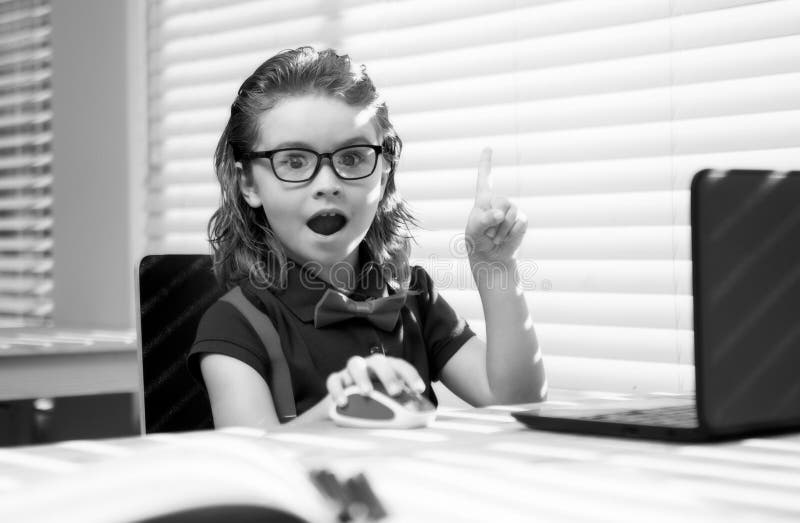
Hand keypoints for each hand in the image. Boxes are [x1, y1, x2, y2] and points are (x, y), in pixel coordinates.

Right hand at [326, 354, 425, 406]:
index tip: (419, 390)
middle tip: (395, 392)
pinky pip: (333, 380)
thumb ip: (403, 405)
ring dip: (362, 377)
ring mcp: (351, 371)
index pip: (400, 366)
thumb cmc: (377, 401)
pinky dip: (337, 390)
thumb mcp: (390, 401)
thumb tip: (423, 417)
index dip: (411, 375)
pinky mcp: (336, 380)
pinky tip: (343, 402)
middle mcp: (369, 365)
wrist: (349, 405)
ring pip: (354, 364)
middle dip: (388, 375)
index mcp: (386, 367)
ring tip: (367, 392)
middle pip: (378, 362)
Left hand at [464, 148, 526, 263]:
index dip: (486, 162)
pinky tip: (505, 238)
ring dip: (500, 231)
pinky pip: (518, 223)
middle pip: (501, 202)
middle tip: (488, 232)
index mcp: (483, 199)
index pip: (485, 178)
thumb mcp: (474, 230)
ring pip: (509, 215)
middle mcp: (499, 201)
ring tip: (495, 236)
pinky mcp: (521, 219)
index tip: (488, 147)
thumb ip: (484, 220)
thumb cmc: (478, 240)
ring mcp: (512, 209)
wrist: (491, 256)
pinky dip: (510, 234)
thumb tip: (500, 214)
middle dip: (493, 221)